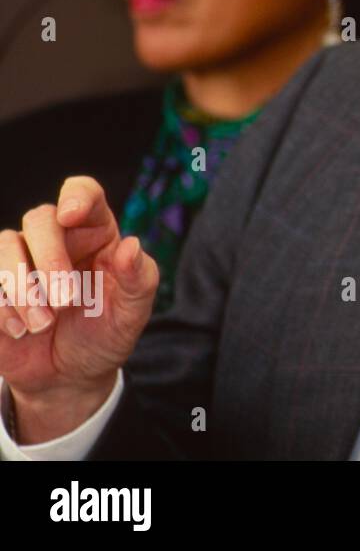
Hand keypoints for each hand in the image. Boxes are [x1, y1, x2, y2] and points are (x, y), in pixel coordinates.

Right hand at [0, 176, 157, 442]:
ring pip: (6, 244)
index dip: (76, 196)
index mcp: (95, 233)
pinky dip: (3, 308)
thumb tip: (132, 245)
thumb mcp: (132, 311)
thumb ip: (137, 278)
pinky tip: (21, 331)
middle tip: (66, 300)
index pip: (84, 193)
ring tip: (44, 323)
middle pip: (39, 218)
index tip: (71, 215)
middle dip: (49, 258)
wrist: (71, 376)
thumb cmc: (106, 333)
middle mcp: (55, 239)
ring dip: (24, 286)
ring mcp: (20, 261)